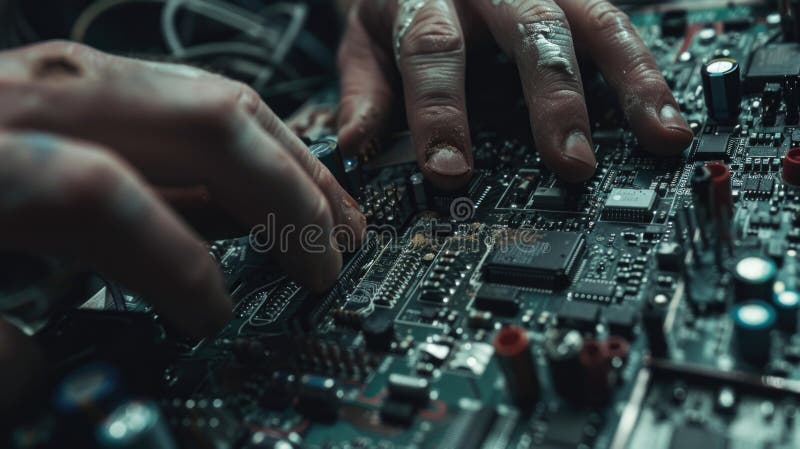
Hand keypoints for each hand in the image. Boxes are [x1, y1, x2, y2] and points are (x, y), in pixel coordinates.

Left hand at [0, 41, 364, 411]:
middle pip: (201, 121)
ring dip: (281, 162)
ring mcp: (59, 81)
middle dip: (285, 195)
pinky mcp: (72, 91)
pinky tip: (255, 195)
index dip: (179, 270)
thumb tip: (45, 384)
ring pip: (208, 100)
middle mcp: (32, 97)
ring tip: (326, 216)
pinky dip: (236, 154)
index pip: (112, 197)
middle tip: (331, 257)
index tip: (210, 322)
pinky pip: (181, 110)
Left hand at [337, 0, 692, 187]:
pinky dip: (647, 72)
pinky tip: (669, 115)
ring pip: (592, 23)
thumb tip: (356, 147)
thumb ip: (364, 92)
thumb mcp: (364, 42)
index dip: (441, 110)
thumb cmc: (394, 5)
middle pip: (529, 29)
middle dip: (552, 97)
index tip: (450, 170)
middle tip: (570, 161)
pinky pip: (618, 25)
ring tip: (659, 137)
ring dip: (629, 83)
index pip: (433, 48)